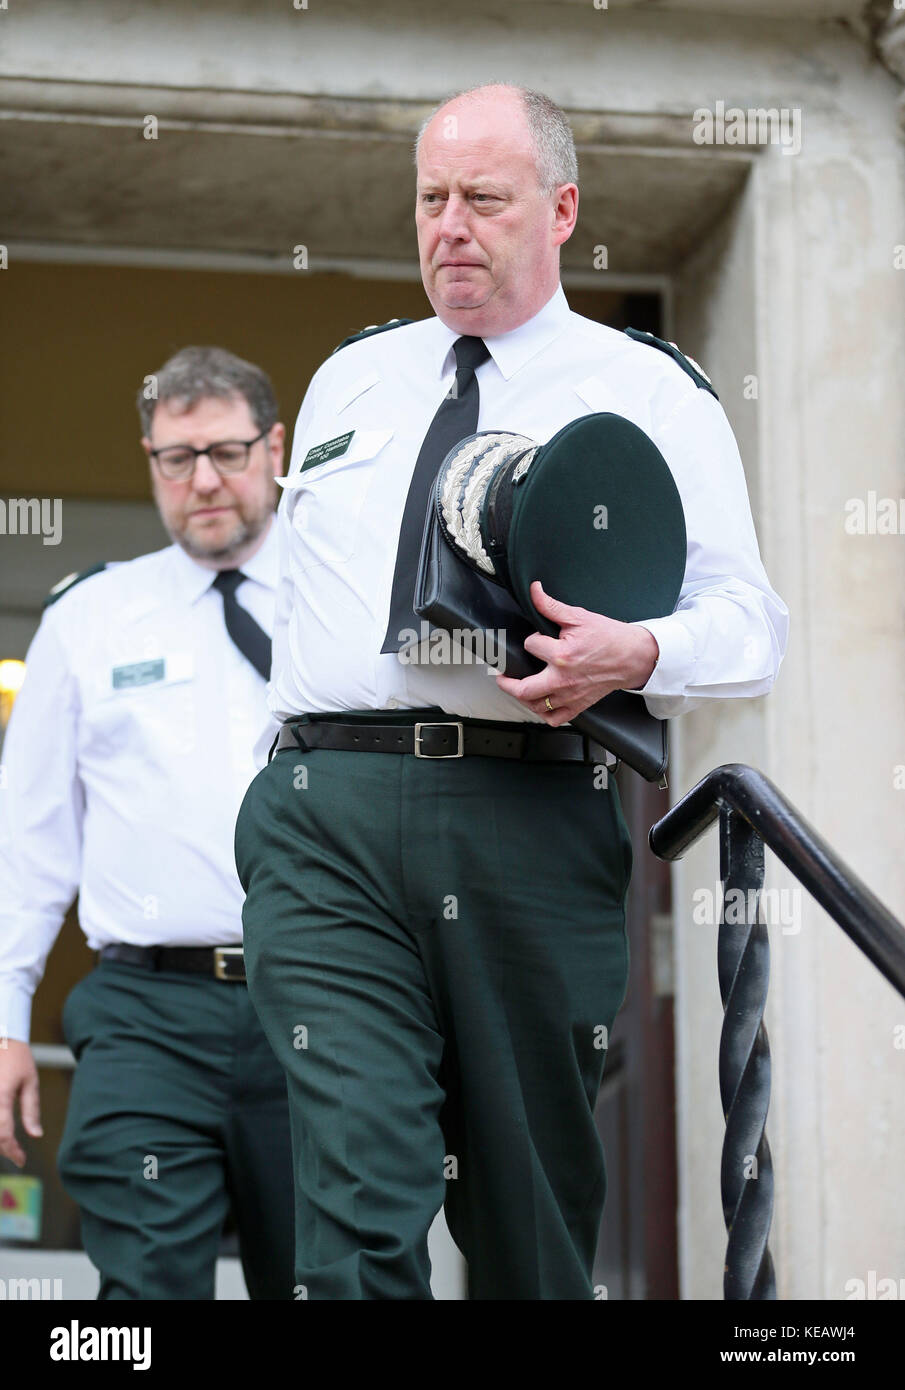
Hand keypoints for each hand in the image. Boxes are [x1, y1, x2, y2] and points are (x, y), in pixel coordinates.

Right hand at [0, 1039, 42, 1167]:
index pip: (4, 1135)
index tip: (22, 1160)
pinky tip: (1, 1129)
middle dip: (4, 1148)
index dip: (13, 1152)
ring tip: (8, 1143)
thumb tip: (36, 1135)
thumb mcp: (30, 1082)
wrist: (2, 1036)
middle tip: (17, 1153)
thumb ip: (31, 1110)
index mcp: (0, 1097)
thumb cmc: (17, 1057)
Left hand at [495, 580, 659, 725]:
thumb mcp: (579, 617)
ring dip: (522, 698)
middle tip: (501, 675)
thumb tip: (535, 591)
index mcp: (562, 656)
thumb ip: (551, 606)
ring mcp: (570, 696)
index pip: (530, 646)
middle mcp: (563, 680)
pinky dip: (543, 714)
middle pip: (523, 690)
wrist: (634, 656)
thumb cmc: (610, 638)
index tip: (536, 639)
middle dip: (506, 683)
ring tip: (518, 687)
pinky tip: (539, 703)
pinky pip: (555, 718)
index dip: (530, 640)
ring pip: (536, 706)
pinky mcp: (579, 705)